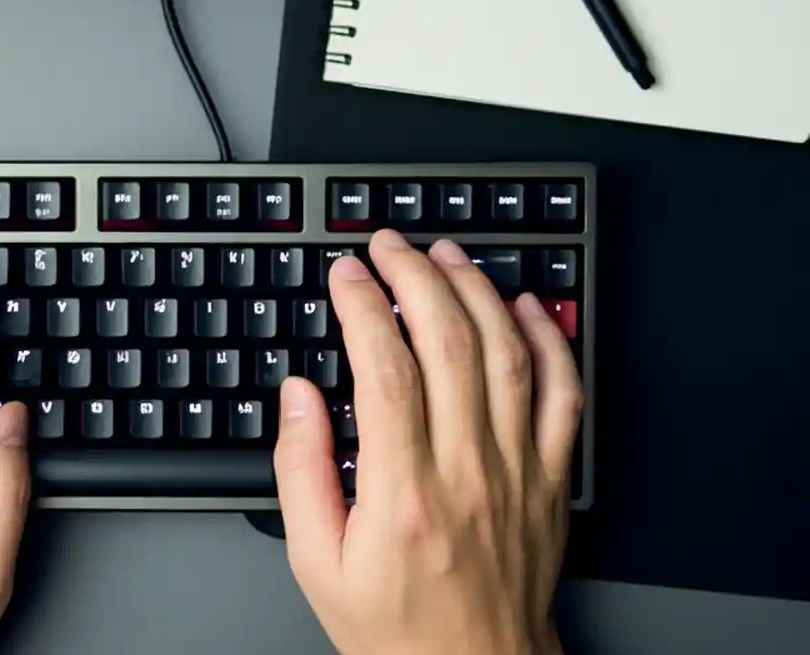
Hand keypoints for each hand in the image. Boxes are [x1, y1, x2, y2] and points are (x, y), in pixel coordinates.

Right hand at [275, 230, 581, 654]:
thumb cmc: (396, 625)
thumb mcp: (317, 560)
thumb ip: (302, 470)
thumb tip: (300, 396)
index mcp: (402, 492)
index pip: (386, 369)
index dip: (364, 306)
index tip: (346, 274)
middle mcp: (467, 471)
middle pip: (449, 343)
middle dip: (415, 276)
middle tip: (388, 246)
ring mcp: (518, 470)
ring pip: (507, 354)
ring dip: (475, 290)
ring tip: (445, 255)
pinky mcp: (551, 478)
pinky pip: (564, 394)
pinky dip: (549, 340)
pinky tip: (525, 305)